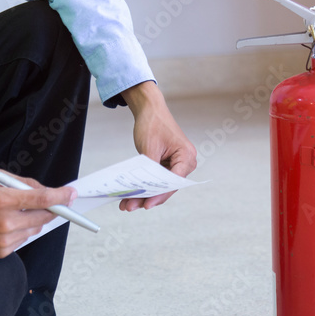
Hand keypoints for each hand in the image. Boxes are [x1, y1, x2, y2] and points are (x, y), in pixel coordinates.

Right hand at [0, 171, 75, 257]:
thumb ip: (23, 184)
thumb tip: (47, 190)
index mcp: (2, 199)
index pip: (41, 198)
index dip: (60, 196)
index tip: (71, 194)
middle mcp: (4, 222)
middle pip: (43, 216)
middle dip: (51, 208)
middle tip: (52, 201)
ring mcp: (2, 239)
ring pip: (35, 229)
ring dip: (34, 219)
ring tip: (17, 211)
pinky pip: (23, 239)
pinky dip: (22, 230)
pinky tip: (7, 223)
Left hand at [119, 81, 196, 211]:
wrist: (150, 109)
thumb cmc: (153, 123)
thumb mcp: (149, 148)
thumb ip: (150, 170)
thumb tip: (143, 190)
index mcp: (186, 156)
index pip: (174, 181)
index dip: (160, 194)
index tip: (147, 203)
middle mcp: (185, 162)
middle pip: (167, 187)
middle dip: (148, 197)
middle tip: (130, 206)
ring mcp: (176, 165)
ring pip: (160, 186)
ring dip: (144, 194)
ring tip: (127, 204)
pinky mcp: (167, 165)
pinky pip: (156, 180)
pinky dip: (145, 186)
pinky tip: (131, 194)